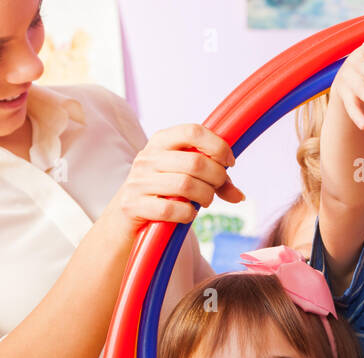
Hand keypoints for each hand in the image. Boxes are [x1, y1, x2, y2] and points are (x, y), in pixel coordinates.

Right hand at [108, 124, 245, 227]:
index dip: (217, 146)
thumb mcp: (184, 179)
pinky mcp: (133, 205)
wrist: (123, 221)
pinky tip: (187, 215)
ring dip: (205, 196)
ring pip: (186, 185)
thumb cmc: (161, 195)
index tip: (229, 162)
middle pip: (195, 162)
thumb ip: (212, 181)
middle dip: (216, 177)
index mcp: (160, 142)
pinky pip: (171, 209)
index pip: (192, 131)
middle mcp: (147, 158)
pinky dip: (187, 214)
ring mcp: (138, 181)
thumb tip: (239, 196)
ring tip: (205, 201)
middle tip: (217, 187)